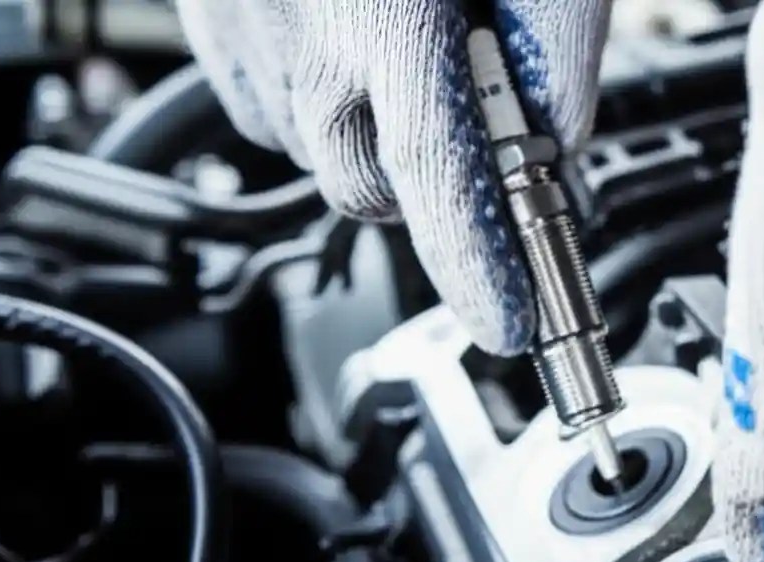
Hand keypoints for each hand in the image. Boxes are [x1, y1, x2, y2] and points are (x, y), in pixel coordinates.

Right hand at [175, 0, 611, 355]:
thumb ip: (556, 49)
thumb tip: (556, 143)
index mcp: (386, 13)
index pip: (439, 179)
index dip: (478, 266)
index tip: (511, 327)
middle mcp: (299, 31)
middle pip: (371, 186)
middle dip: (428, 181)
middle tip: (465, 120)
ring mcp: (239, 25)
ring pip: (318, 148)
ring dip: (370, 129)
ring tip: (396, 40)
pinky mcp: (208, 16)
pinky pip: (266, 99)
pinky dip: (317, 90)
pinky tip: (341, 24)